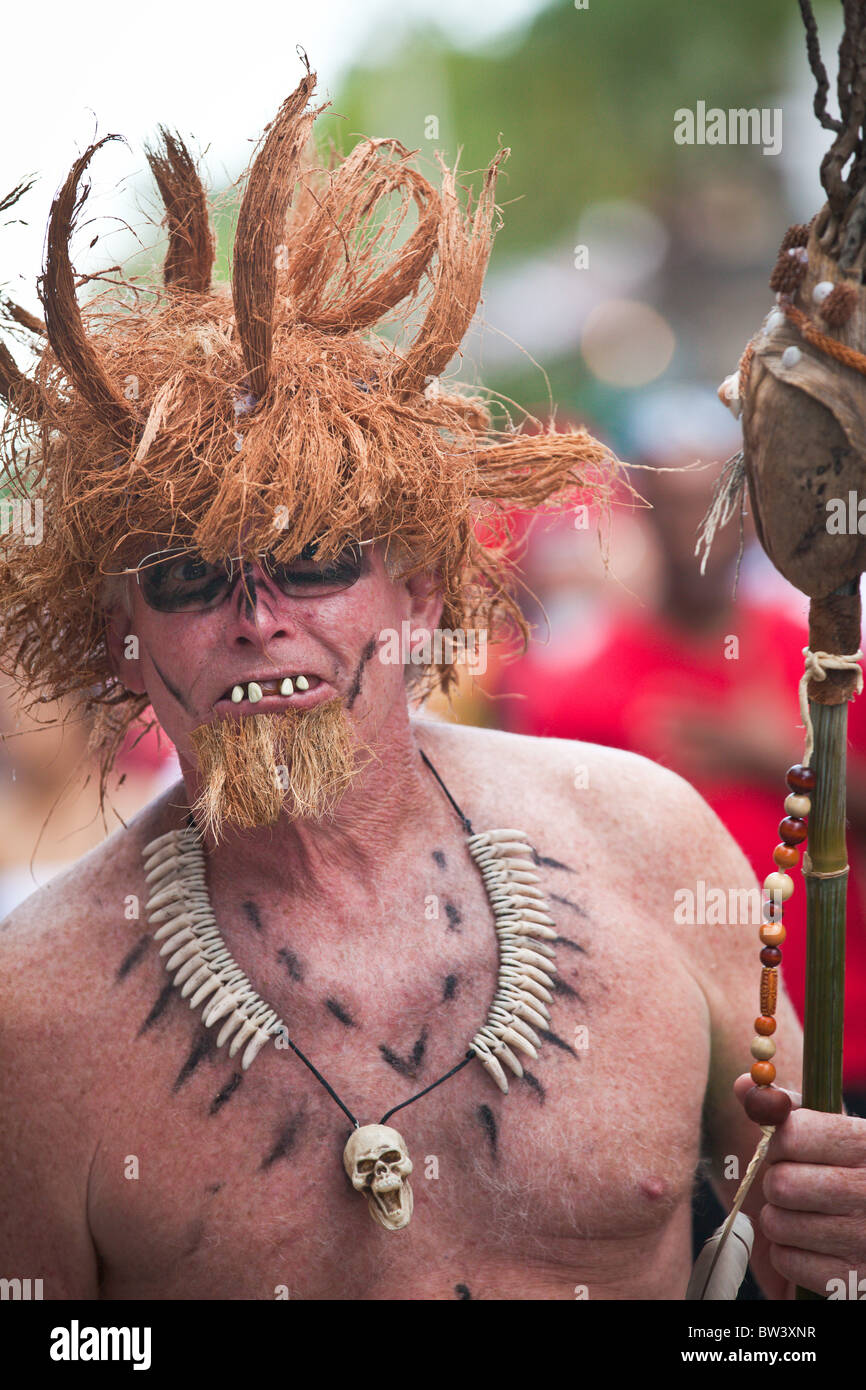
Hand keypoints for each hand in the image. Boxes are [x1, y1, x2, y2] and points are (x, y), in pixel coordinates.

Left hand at [734, 1074, 865, 1297]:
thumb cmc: (845, 1170)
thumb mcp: (828, 1131)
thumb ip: (786, 1106)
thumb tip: (743, 1084)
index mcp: (864, 1143)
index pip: (791, 1134)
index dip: (774, 1141)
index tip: (782, 1147)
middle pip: (780, 1184)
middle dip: (774, 1184)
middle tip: (791, 1186)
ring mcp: (864, 1237)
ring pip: (777, 1224)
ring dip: (779, 1220)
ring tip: (803, 1214)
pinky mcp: (853, 1278)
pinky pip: (787, 1260)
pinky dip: (788, 1253)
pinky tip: (811, 1244)